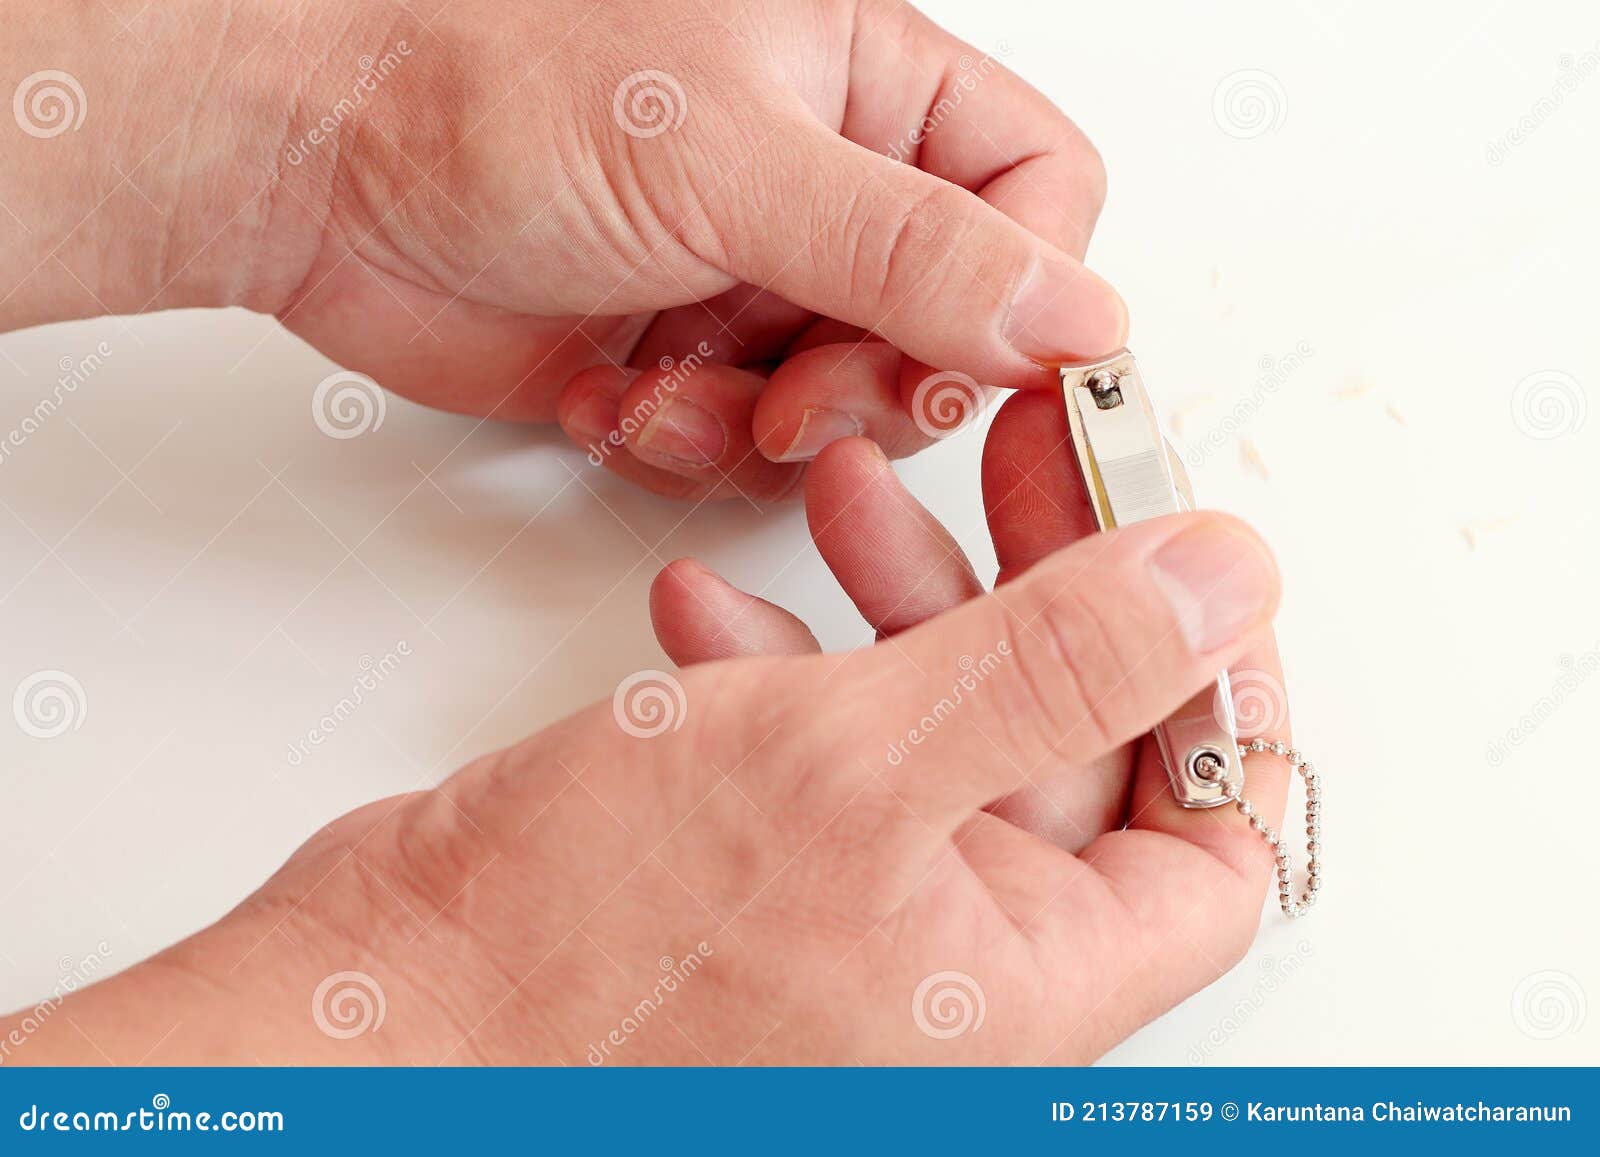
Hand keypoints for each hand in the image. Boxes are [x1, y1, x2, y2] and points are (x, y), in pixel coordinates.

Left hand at [4, 1, 1123, 500]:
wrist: (321, 173)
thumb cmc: (485, 97)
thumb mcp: (728, 158)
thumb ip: (914, 245)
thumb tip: (1074, 315)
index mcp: (866, 82)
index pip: (1039, 192)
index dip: (1029, 295)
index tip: (977, 368)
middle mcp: (824, 184)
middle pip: (951, 328)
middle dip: (868, 390)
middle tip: (795, 404)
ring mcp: (757, 279)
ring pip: (849, 408)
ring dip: (758, 432)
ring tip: (666, 393)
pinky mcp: (690, 362)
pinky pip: (750, 450)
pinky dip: (686, 446)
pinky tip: (613, 398)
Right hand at [7, 394, 1286, 1064]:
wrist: (393, 1009)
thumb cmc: (583, 953)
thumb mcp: (855, 761)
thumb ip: (1057, 667)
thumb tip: (1220, 583)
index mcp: (1024, 971)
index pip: (1211, 834)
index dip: (1220, 686)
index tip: (1184, 556)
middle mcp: (956, 953)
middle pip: (1069, 741)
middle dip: (1036, 582)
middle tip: (1019, 458)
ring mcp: (858, 906)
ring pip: (939, 719)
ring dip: (897, 596)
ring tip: (838, 499)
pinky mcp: (767, 865)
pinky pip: (828, 739)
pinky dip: (789, 659)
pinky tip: (714, 602)